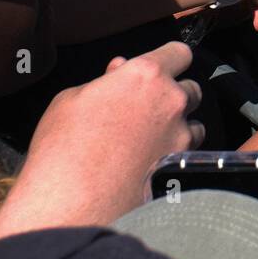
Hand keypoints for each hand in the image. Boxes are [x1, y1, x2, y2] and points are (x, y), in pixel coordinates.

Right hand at [0, 42, 202, 242]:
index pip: (179, 52)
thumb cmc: (62, 150)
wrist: (69, 206)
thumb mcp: (70, 100)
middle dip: (173, 95)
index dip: (170, 58)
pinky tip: (152, 164)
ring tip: (149, 140)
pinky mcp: (181, 170)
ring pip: (195, 124)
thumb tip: (119, 69)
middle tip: (147, 109)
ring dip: (178, 127)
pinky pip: (189, 155)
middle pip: (192, 89)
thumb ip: (104, 80)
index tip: (163, 66)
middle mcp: (171, 102)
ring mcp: (180, 138)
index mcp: (145, 76)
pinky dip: (176, 156)